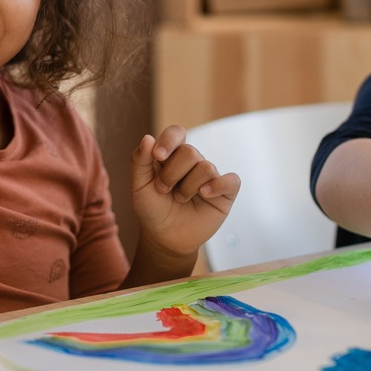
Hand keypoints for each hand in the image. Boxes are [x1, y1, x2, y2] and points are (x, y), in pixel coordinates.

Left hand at [130, 126, 240, 260]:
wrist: (164, 238)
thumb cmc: (152, 210)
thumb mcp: (139, 186)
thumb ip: (140, 162)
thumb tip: (148, 138)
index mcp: (172, 155)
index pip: (177, 133)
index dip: (169, 140)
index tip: (158, 156)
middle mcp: (193, 163)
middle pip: (190, 152)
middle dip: (172, 173)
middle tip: (163, 190)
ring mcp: (210, 177)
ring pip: (206, 167)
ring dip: (188, 187)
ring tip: (180, 199)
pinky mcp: (224, 193)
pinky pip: (231, 181)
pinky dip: (217, 185)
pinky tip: (204, 194)